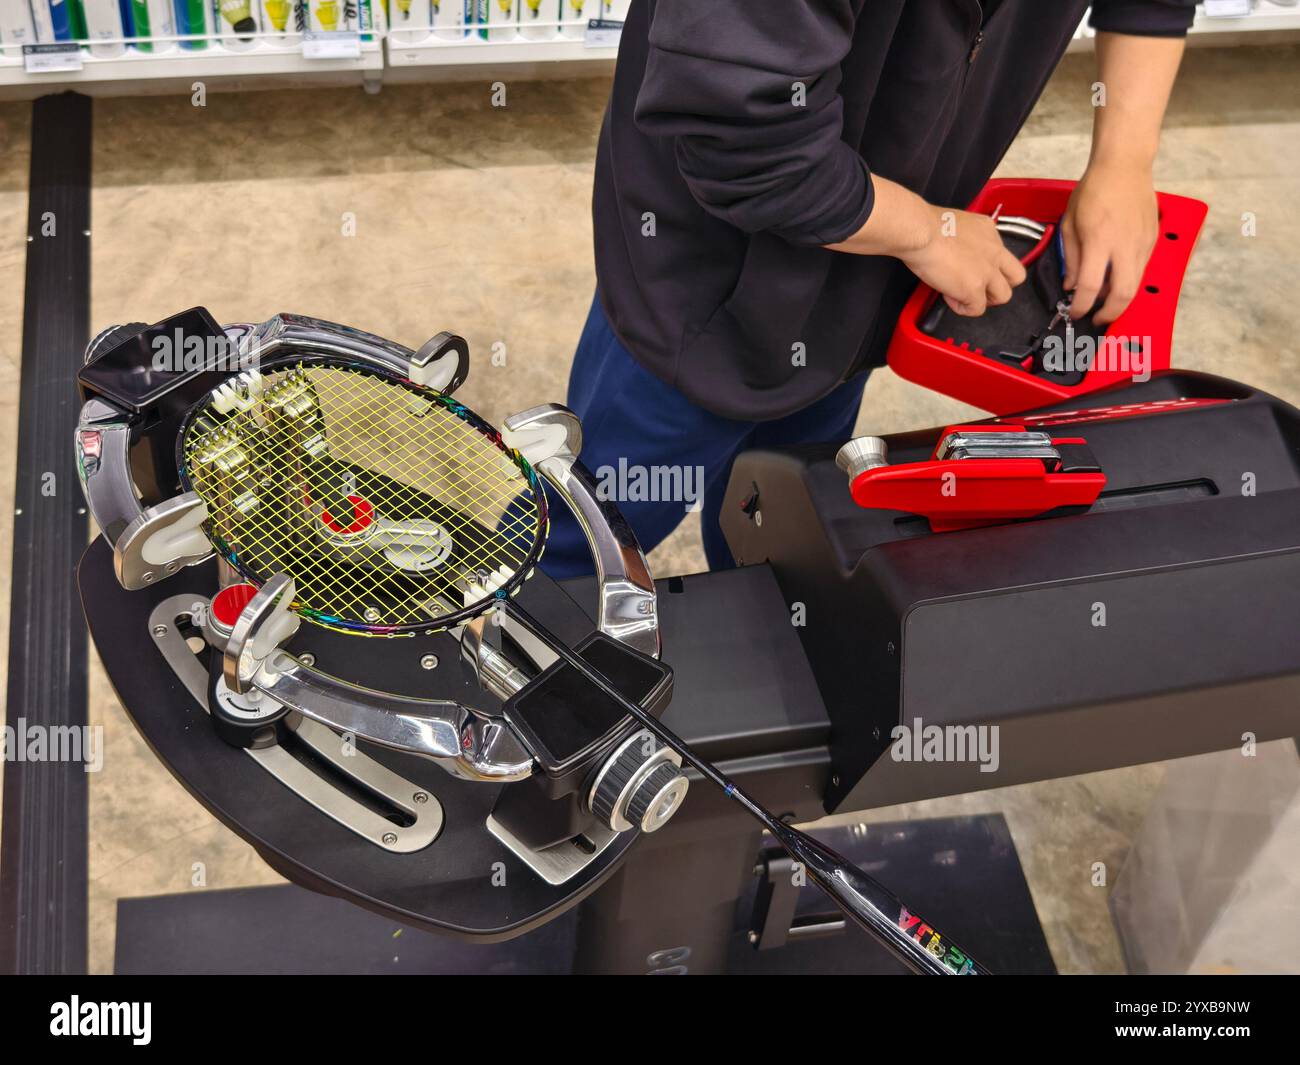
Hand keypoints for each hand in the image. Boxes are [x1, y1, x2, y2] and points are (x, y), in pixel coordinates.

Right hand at [900, 207, 1025, 316]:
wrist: (920, 232)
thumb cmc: (925, 225)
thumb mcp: (954, 224)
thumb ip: (963, 239)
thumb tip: (953, 251)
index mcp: (988, 230)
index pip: (1001, 252)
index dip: (988, 263)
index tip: (971, 265)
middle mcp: (994, 250)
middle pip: (1016, 276)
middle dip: (999, 284)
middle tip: (979, 286)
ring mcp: (987, 271)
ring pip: (1003, 296)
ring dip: (984, 299)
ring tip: (963, 295)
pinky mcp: (974, 289)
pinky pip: (976, 309)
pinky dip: (963, 308)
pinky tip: (948, 297)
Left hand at [1062, 163, 1158, 325]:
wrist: (1125, 166)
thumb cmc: (1094, 190)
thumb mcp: (1070, 224)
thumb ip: (1070, 258)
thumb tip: (1071, 284)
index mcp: (1100, 241)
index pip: (1090, 286)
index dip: (1081, 306)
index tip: (1075, 312)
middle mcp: (1125, 245)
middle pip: (1123, 295)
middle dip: (1109, 314)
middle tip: (1096, 318)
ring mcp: (1143, 243)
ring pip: (1136, 285)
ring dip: (1119, 299)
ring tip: (1103, 299)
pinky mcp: (1153, 240)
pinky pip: (1141, 269)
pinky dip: (1128, 280)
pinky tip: (1114, 277)